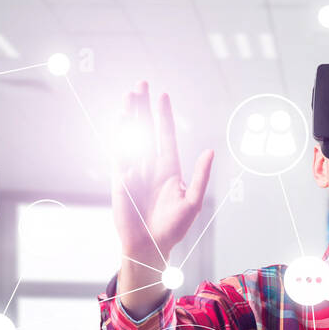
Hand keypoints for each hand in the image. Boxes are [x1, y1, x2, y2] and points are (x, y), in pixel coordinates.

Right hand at [112, 82, 212, 315]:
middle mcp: (150, 166)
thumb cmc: (173, 228)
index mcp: (168, 169)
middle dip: (144, 107)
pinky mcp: (119, 179)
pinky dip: (119, 136)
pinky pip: (118, 153)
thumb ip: (201, 176)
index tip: (163, 95)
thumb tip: (209, 151)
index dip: (163, 116)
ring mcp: (134, 170)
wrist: (151, 246)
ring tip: (130, 94)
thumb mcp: (193, 202)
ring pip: (131, 136)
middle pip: (146, 129)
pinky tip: (120, 119)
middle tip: (142, 83)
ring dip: (130, 116)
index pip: (165, 136)